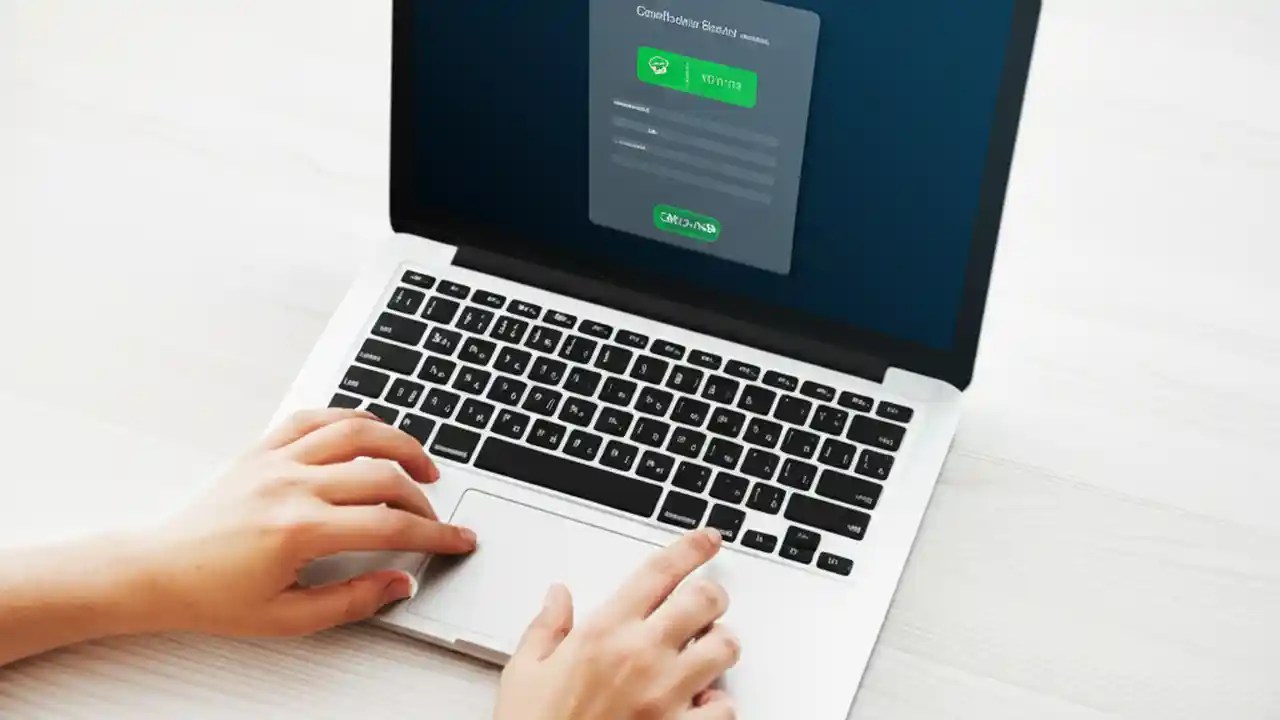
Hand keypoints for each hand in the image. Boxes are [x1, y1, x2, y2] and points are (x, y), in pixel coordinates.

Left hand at [142, 408, 476, 636]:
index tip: (458, 539)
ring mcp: (277, 460)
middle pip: (383, 474)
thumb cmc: (214, 596)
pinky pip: (316, 417)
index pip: (389, 524)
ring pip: (356, 431)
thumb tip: (400, 583)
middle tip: (436, 515)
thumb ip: (352, 601)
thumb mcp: (288, 618)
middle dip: (422, 496)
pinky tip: (370, 434)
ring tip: (419, 464)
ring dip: (399, 443)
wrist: (159, 571)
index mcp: (299, 529)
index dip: (435, 533)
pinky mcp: (262, 449)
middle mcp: (291, 485)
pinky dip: (351, 419)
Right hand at [495, 529, 738, 719]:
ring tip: (705, 651)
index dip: (691, 548)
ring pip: (725, 647)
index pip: (660, 571)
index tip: (708, 539)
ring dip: (720, 644)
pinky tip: (701, 702)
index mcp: (603, 632)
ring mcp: (666, 694)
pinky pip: (725, 707)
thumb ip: (546, 627)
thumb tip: (558, 595)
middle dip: (711, 594)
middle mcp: (641, 655)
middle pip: (704, 599)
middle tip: (705, 602)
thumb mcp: (524, 672)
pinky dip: (720, 702)